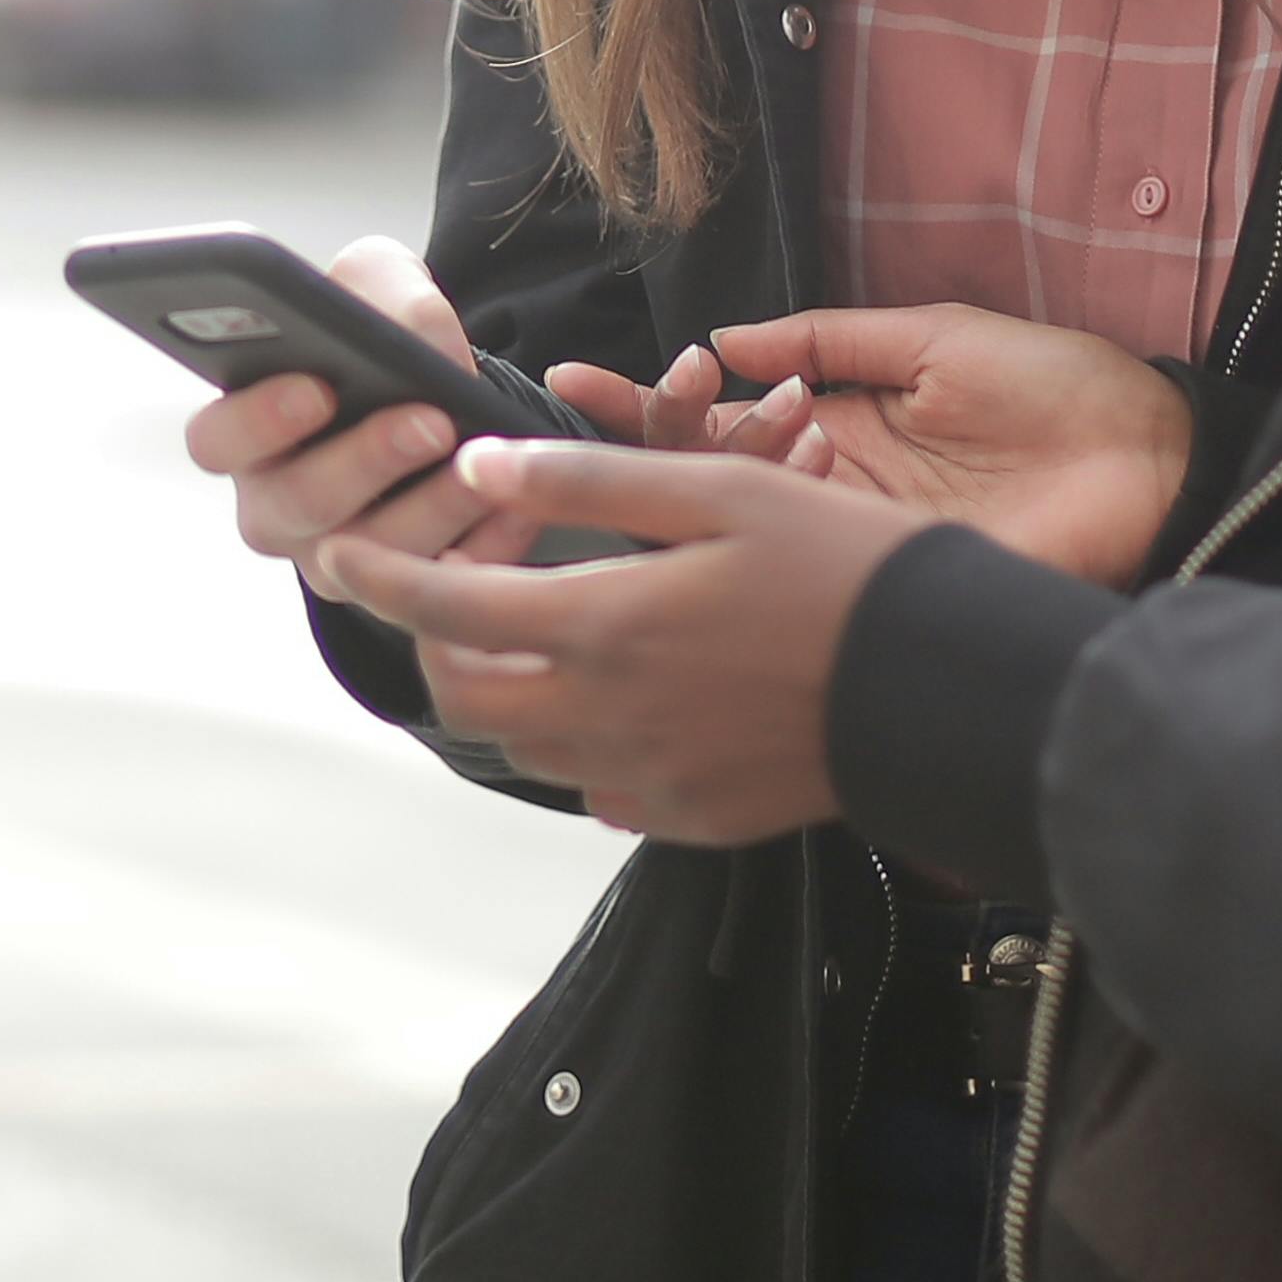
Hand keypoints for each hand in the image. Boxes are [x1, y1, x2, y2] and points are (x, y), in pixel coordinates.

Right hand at [180, 236, 644, 582]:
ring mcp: (335, 559)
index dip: (257, 420)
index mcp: (242, 432)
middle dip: (366, 462)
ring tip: (485, 465)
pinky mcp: (399, 594)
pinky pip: (436, 589)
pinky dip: (482, 548)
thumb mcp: (375, 285)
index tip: (317, 388)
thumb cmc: (378, 338)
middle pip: (298, 504)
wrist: (434, 395)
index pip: (215, 440)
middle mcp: (275, 505)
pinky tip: (516, 506)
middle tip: (429, 422)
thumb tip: (423, 344)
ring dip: (434, 509)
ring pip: (372, 556)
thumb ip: (384, 290)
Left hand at [313, 436, 930, 842]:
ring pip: (525, 745)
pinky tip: (617, 683)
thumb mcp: (718, 490)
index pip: (446, 610)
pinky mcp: (687, 816)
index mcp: (605, 628)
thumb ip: (588, 482)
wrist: (941, 688)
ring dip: (505, 685)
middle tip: (450, 577)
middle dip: (434, 637)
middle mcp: (608, 718)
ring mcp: (646, 780)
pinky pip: (595, 785)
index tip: (339, 551)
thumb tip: (478, 466)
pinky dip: (577, 736)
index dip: (380, 577)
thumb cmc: (840, 568)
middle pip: (466, 695)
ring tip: (536, 620)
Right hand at [689, 305, 1194, 587]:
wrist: (1149, 457)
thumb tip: (725, 335)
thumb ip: (826, 338)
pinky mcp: (897, 579)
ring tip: (797, 412)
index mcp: (837, 430)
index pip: (720, 426)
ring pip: (749, 519)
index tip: (600, 378)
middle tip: (666, 391)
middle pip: (712, 480)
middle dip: (663, 438)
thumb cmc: (1053, 387)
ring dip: (745, 456)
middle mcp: (833, 492)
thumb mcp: (931, 339)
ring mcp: (859, 542)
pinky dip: (800, 501)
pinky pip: (817, 559)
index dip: (657, 406)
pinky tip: (822, 450)